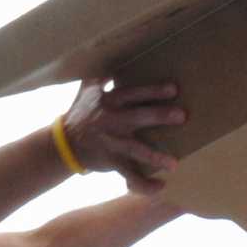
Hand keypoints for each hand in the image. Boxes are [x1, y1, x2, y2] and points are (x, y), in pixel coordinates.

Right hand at [60, 80, 185, 190]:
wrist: (64, 144)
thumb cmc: (80, 114)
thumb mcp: (86, 90)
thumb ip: (101, 76)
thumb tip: (113, 59)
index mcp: (109, 102)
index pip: (133, 94)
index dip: (152, 91)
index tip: (173, 90)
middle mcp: (112, 122)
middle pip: (139, 117)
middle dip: (160, 116)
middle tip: (182, 116)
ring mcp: (113, 144)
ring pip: (137, 150)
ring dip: (156, 157)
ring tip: (174, 163)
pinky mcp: (112, 162)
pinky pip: (130, 176)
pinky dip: (144, 185)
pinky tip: (160, 187)